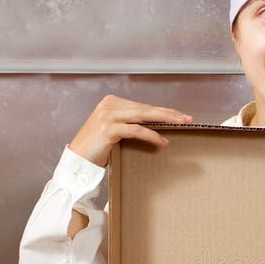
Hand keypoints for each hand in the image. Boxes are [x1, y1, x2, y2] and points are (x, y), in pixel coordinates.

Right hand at [69, 95, 193, 166]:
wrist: (77, 161)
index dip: (163, 110)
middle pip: (145, 108)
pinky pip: (135, 130)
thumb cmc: (97, 148)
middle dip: (168, 113)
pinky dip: (151, 135)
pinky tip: (162, 141)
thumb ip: (130, 124)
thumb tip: (155, 127)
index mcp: (112, 102)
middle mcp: (109, 105)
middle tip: (187, 118)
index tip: (180, 115)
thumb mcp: (114, 131)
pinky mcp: (107, 128)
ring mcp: (107, 115)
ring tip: (180, 124)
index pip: (143, 106)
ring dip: (164, 119)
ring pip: (143, 115)